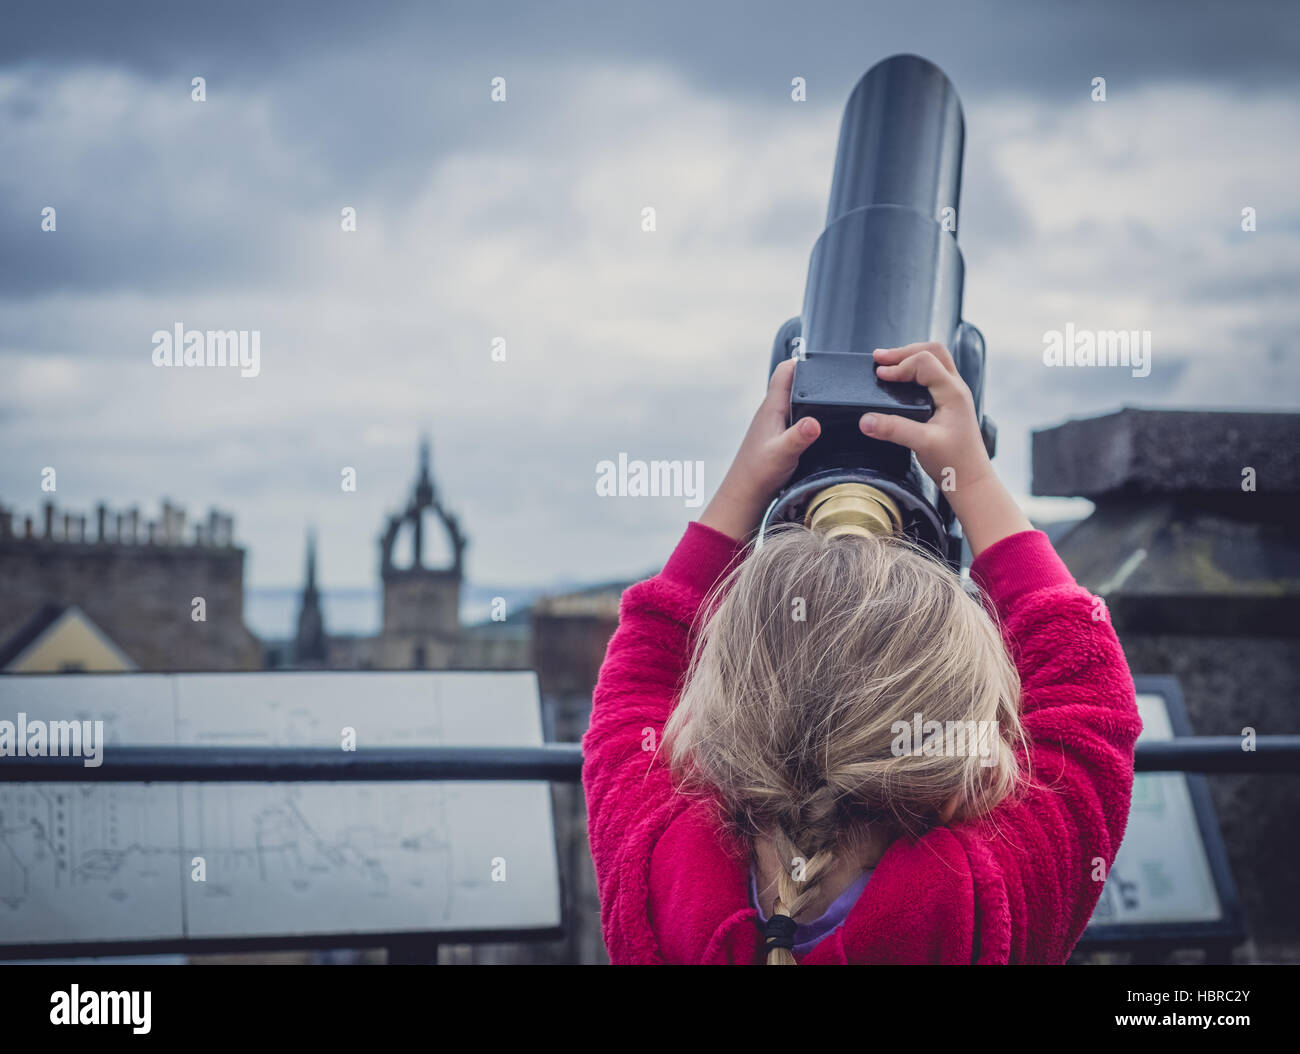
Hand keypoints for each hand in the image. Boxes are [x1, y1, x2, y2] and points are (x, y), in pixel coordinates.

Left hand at [699, 358, 820, 541]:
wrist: (744, 496)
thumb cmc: (757, 474)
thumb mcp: (782, 454)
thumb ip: (798, 437)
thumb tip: (814, 422)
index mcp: (771, 408)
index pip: (785, 371)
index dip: (803, 361)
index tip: (826, 361)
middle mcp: (772, 412)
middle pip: (794, 383)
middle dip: (814, 378)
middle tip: (840, 380)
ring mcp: (776, 424)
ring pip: (796, 401)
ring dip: (812, 398)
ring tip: (837, 399)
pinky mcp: (780, 437)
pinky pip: (797, 418)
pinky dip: (810, 417)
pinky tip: (824, 426)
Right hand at [860, 342, 1030, 556]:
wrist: (972, 482)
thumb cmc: (954, 464)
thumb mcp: (922, 444)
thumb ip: (893, 429)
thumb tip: (865, 420)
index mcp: (952, 393)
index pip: (924, 362)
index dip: (899, 365)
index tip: (880, 376)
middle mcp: (956, 388)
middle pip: (932, 351)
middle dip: (904, 351)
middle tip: (879, 358)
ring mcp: (955, 395)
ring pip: (935, 360)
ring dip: (910, 358)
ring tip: (887, 364)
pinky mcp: (950, 404)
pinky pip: (934, 375)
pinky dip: (915, 371)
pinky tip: (901, 381)